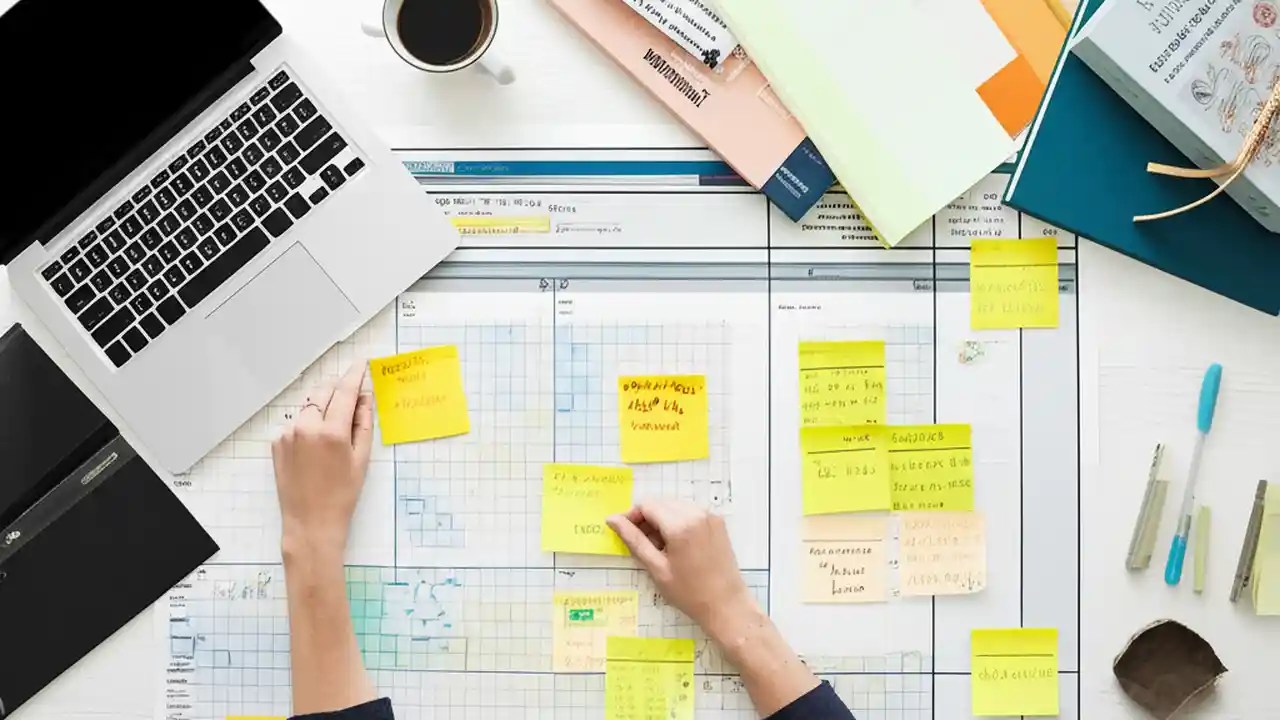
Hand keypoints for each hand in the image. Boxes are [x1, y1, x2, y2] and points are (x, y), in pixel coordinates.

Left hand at [272, 361, 374, 560]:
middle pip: (323, 391)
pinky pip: (297, 423)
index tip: (361, 363)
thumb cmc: (342, 495)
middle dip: (338, 387)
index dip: (354, 375)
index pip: (344, 391)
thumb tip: (365, 397)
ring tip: (335, 427)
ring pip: (309, 406)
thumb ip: (363, 423)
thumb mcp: (361, 458)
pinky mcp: (277, 443)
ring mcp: (288, 434)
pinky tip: (318, 446)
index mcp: (331, 431)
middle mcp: (306, 427)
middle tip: (351, 391)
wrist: (311, 523)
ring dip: (323, 406)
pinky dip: (309, 424)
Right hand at [607, 500, 757, 640]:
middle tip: (642, 545)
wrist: (726, 604)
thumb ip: (634, 540)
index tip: (624, 533)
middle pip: (661, 503)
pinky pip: (690, 512)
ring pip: (675, 506)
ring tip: (659, 548)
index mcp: (680, 525)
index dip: (631, 516)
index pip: (647, 505)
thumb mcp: (657, 568)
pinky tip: (676, 545)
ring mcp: (709, 516)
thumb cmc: (689, 592)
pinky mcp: (717, 522)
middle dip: (647, 519)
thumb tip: (612, 520)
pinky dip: (678, 522)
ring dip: (662, 520)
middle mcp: (696, 513)